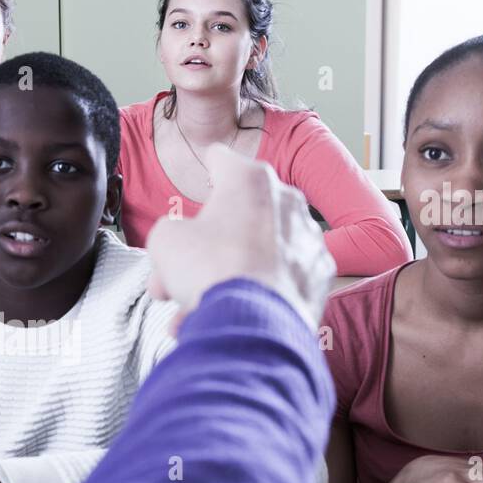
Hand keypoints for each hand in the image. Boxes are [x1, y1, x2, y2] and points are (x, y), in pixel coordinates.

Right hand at [145, 144, 334, 331]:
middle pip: (239, 215)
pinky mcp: (317, 277)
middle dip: (208, 242)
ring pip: (257, 251)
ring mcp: (307, 240)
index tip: (207, 172)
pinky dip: (255, 293)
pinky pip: (277, 279)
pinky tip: (226, 312)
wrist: (253, 322)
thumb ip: (170, 232)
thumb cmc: (212, 271)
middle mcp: (285, 202)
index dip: (207, 168)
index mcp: (250, 180)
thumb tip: (177, 244)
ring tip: (195, 303)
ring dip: (228, 273)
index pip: (222, 160)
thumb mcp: (165, 240)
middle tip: (179, 267)